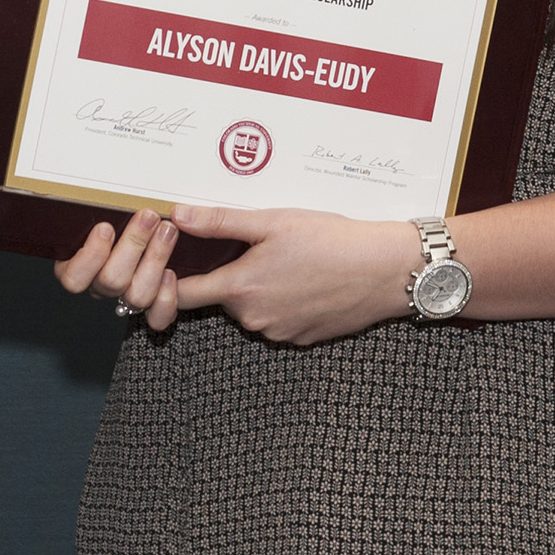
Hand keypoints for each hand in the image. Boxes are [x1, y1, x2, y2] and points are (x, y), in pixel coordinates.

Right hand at [54, 208, 182, 330]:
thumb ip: (94, 207)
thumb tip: (80, 199)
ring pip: (136, 296)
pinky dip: (166, 299)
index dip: (90, 257)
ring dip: (155, 260)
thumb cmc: (128, 216)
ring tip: (167, 230)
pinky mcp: (154, 307)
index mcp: (80, 267)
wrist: (160, 228)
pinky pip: (158, 318)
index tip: (106, 228)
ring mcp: (128, 297)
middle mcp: (102, 285)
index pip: (72, 278)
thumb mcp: (106, 208)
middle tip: (148, 216)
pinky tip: (172, 273)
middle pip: (110, 282)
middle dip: (132, 245)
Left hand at [167, 205, 422, 345]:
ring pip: (251, 309)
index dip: (170, 280)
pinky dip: (284, 302)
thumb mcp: (271, 221)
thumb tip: (177, 215)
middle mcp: (254, 318)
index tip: (173, 265)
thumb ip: (219, 221)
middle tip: (259, 247)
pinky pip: (278, 320)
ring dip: (259, 289)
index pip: (183, 296)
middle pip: (222, 298)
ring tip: (290, 261)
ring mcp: (278, 333)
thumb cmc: (330, 241)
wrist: (383, 270)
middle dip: (232, 275)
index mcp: (240, 288)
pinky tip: (307, 280)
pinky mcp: (301, 339)